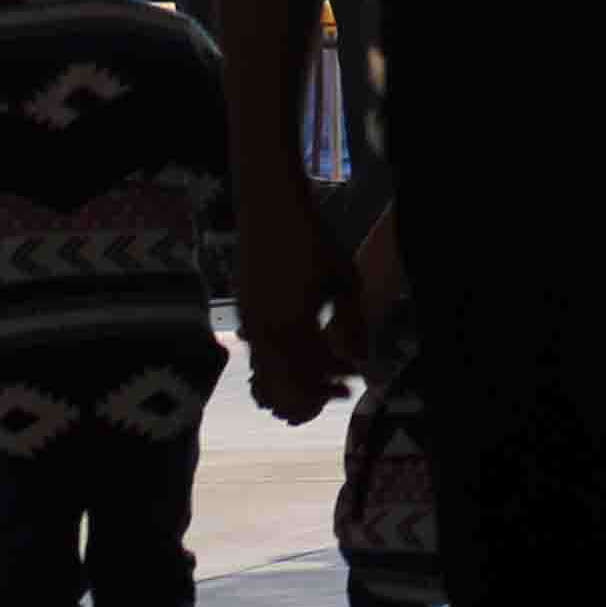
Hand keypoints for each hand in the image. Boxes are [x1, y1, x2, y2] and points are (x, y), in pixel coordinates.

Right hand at [237, 243, 360, 425]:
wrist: (270, 211)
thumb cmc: (314, 239)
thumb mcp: (345, 279)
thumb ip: (353, 323)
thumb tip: (361, 360)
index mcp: (293, 325)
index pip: (308, 381)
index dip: (330, 391)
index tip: (352, 384)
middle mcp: (266, 332)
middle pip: (283, 391)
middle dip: (313, 395)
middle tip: (339, 383)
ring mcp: (251, 326)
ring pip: (266, 378)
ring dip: (295, 383)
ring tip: (323, 370)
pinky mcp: (245, 317)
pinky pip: (257, 359)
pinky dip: (278, 368)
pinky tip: (303, 354)